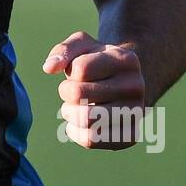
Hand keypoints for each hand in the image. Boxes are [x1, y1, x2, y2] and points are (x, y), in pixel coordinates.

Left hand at [42, 30, 144, 150]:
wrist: (125, 85)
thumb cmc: (98, 62)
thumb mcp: (83, 45)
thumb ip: (63, 50)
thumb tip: (49, 68)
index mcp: (126, 60)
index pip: (81, 69)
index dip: (70, 71)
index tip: (77, 72)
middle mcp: (136, 86)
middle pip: (79, 94)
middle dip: (65, 92)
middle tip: (70, 91)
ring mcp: (135, 113)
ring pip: (85, 120)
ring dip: (69, 113)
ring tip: (73, 107)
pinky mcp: (129, 136)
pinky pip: (91, 140)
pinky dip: (76, 132)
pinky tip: (79, 122)